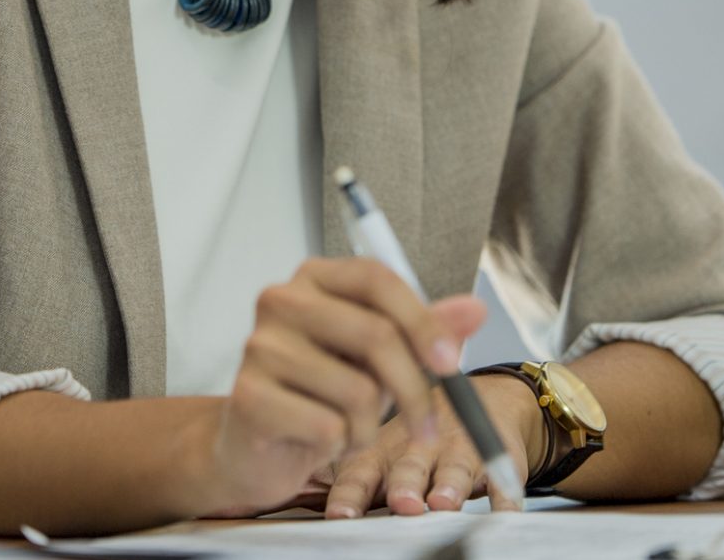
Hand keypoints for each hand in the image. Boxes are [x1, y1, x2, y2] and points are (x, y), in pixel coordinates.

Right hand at [193, 258, 485, 517]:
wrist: (254, 445)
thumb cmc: (320, 394)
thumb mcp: (378, 360)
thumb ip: (423, 332)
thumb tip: (475, 309)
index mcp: (314, 279)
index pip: (376, 278)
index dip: (421, 319)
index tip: (451, 362)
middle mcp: (281, 300)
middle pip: (375, 334)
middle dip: (414, 391)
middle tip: (425, 428)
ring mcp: (259, 346)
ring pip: (357, 390)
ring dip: (369, 427)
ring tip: (350, 429)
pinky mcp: (248, 395)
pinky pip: (328, 427)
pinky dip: (341, 445)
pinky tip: (321, 442)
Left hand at [318, 370, 539, 517]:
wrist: (480, 402)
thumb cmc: (415, 437)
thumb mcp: (381, 452)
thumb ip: (353, 479)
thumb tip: (301, 496)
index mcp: (382, 450)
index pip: (360, 472)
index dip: (351, 493)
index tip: (339, 514)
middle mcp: (418, 448)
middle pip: (408, 468)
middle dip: (403, 486)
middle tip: (400, 502)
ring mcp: (457, 450)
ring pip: (452, 469)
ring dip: (447, 486)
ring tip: (442, 502)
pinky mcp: (497, 453)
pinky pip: (503, 474)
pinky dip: (505, 492)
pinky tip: (504, 508)